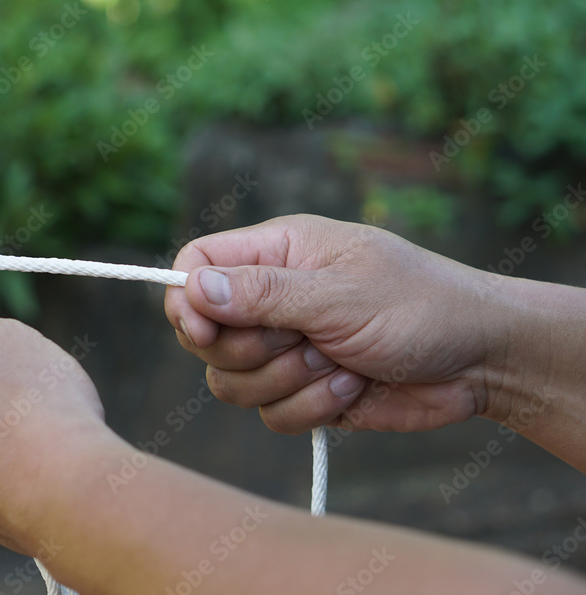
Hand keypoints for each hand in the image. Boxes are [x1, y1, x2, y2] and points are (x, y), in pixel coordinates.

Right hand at [164, 215, 503, 434]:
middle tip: (304, 341)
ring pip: (232, 382)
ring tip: (340, 361)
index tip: (206, 334)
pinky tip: (354, 386)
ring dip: (288, 381)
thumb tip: (193, 288)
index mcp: (277, 253)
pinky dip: (312, 407)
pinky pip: (270, 415)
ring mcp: (285, 349)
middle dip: (251, 351)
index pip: (197, 265)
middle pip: (206, 335)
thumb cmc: (421, 306)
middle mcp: (272, 299)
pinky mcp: (303, 392)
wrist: (482, 360)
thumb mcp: (340, 293)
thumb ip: (263, 294)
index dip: (187, 301)